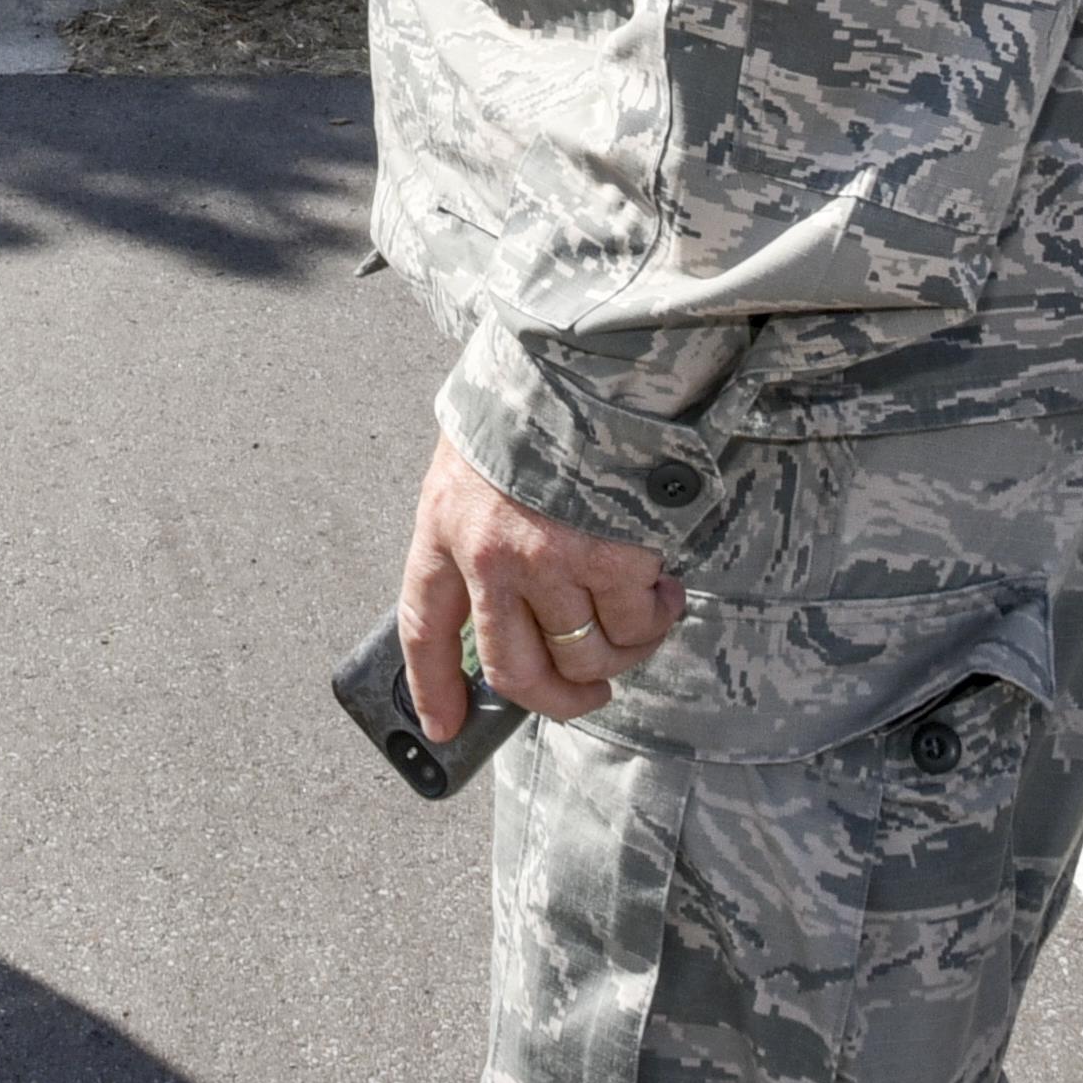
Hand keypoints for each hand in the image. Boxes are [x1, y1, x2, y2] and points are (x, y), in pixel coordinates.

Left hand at [398, 432, 685, 732]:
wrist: (583, 354)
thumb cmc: (528, 403)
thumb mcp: (475, 460)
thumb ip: (482, 529)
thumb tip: (516, 610)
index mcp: (443, 524)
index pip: (423, 627)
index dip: (432, 686)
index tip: (444, 727)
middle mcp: (489, 554)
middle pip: (516, 670)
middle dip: (556, 701)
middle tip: (585, 695)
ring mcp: (550, 560)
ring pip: (585, 657)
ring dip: (617, 656)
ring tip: (635, 622)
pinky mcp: (610, 557)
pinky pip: (635, 625)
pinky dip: (654, 620)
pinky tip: (659, 587)